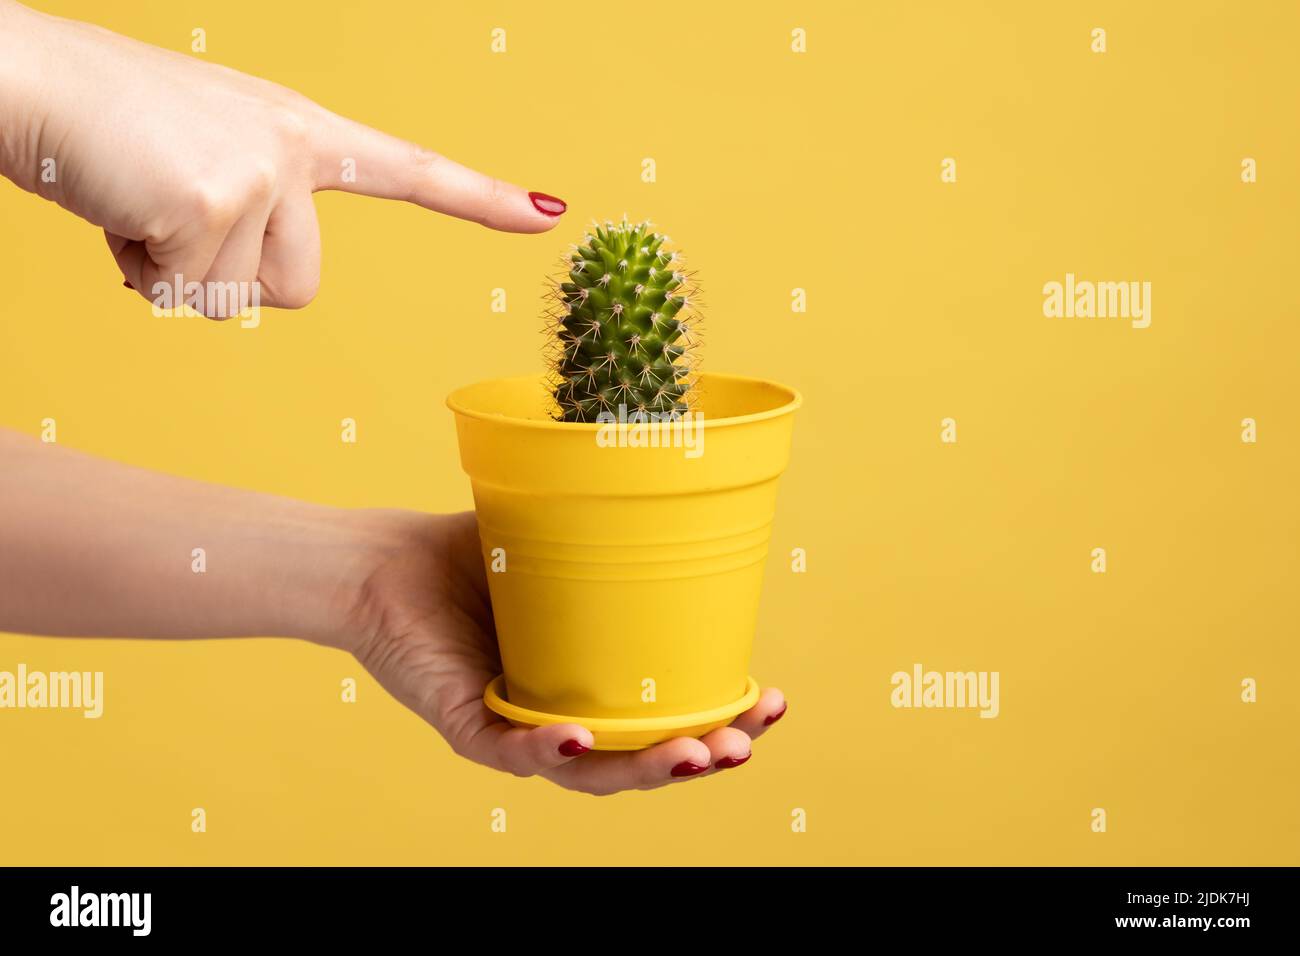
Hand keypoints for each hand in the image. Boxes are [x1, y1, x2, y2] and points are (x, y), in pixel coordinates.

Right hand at [0, 1, 565, 316]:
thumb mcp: (203, 159)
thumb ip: (256, 212)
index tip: (549, 214)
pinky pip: (184, 298)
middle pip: (300, 291)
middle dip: (227, 279)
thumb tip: (254, 294)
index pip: (407, 169)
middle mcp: (295, 147)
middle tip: (172, 210)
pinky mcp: (216, 203)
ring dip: (178, 275)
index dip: (478, 200)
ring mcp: (262, 173)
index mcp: (300, 132)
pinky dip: (140, 272)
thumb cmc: (107, 128)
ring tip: (141, 200)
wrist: (25, 81)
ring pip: (241, 304)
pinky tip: (119, 206)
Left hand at [346, 511, 787, 794]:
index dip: (724, 720)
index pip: (667, 718)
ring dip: (645, 769)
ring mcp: (516, 731)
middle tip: (746, 743)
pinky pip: (511, 752)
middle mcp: (560, 718)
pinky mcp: (465, 728)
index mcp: (592, 685)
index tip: (772, 700)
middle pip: (642, 757)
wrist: (380, 562)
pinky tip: (579, 738)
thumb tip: (680, 489)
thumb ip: (613, 535)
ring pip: (590, 774)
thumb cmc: (466, 554)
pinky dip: (547, 750)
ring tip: (695, 754)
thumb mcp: (558, 545)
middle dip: (704, 756)